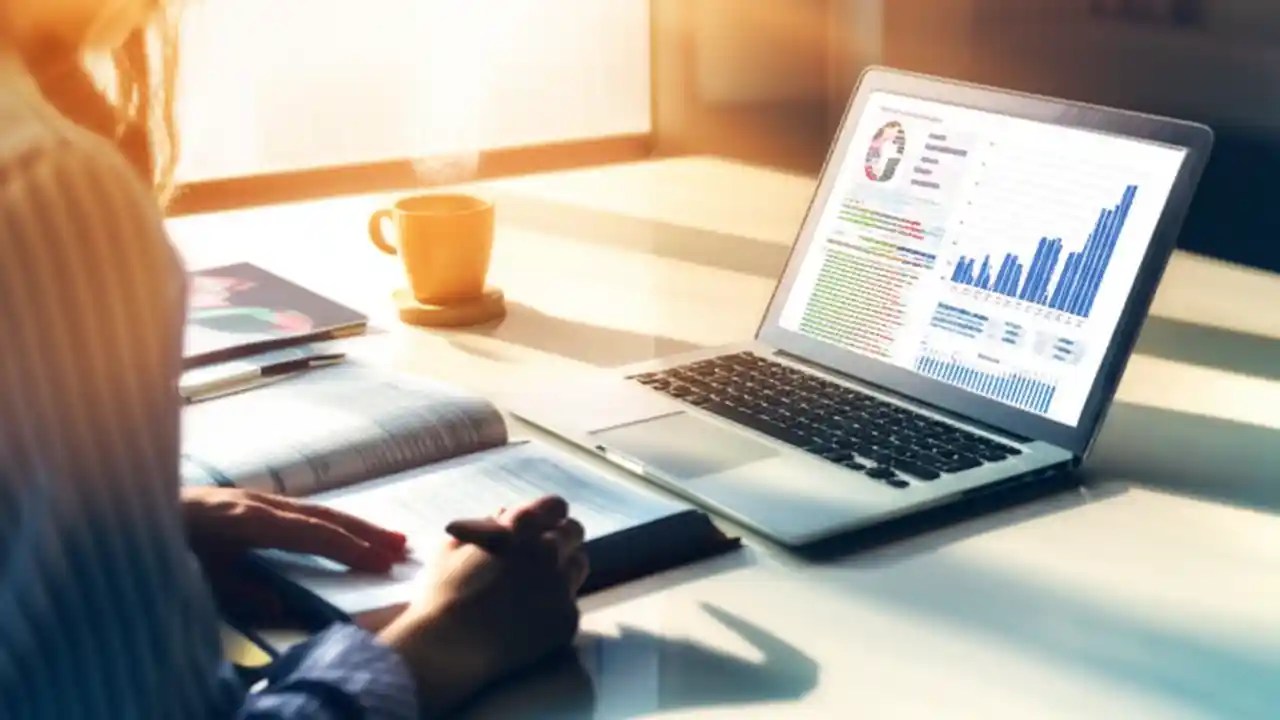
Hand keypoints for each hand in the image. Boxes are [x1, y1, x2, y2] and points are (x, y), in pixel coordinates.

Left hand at [181, 486, 407, 619]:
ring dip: (352, 523)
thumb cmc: (159, 546)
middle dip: (364, 531)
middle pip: (322, 515)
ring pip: (313, 509)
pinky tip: (341, 528)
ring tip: (387, 536)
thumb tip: (283, 605)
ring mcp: (251, 497)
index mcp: (248, 520)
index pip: (312, 533)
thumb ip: (241, 591)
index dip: (349, 548)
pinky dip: (327, 520)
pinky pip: (298, 509)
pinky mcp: (244, 500)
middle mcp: (256, 502)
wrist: (120, 504)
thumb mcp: (197, 577)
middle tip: (402, 546)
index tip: (381, 562)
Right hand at [379, 496, 588, 717]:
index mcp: (521, 526)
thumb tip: (505, 514)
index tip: (539, 527)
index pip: (556, 506)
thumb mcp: (454, 544)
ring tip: (536, 584)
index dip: (547, 516)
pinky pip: (570, 602)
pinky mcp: (566, 619)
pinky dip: (554, 605)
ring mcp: (561, 585)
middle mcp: (548, 551)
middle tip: (539, 555)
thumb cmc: (442, 592)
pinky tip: (530, 616)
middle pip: (573, 532)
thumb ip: (486, 524)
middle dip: (559, 539)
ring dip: (562, 568)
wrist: (445, 647)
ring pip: (578, 564)